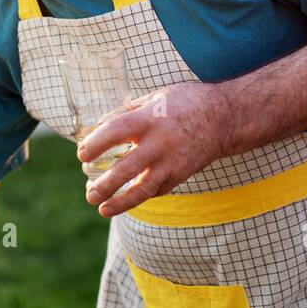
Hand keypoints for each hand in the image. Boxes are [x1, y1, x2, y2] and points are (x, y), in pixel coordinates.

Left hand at [79, 81, 233, 217]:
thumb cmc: (184, 103)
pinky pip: (157, 190)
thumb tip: (97, 127)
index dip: (96, 144)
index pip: (116, 131)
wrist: (224, 118)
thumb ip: (125, 112)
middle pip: (128, 168)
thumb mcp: (154, 98)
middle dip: (105, 184)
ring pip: (144, 189)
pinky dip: (140, 196)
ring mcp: (172, 162)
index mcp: (150, 118)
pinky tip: (125, 198)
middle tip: (89, 194)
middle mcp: (161, 142)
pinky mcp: (181, 175)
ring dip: (121, 202)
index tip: (82, 154)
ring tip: (102, 209)